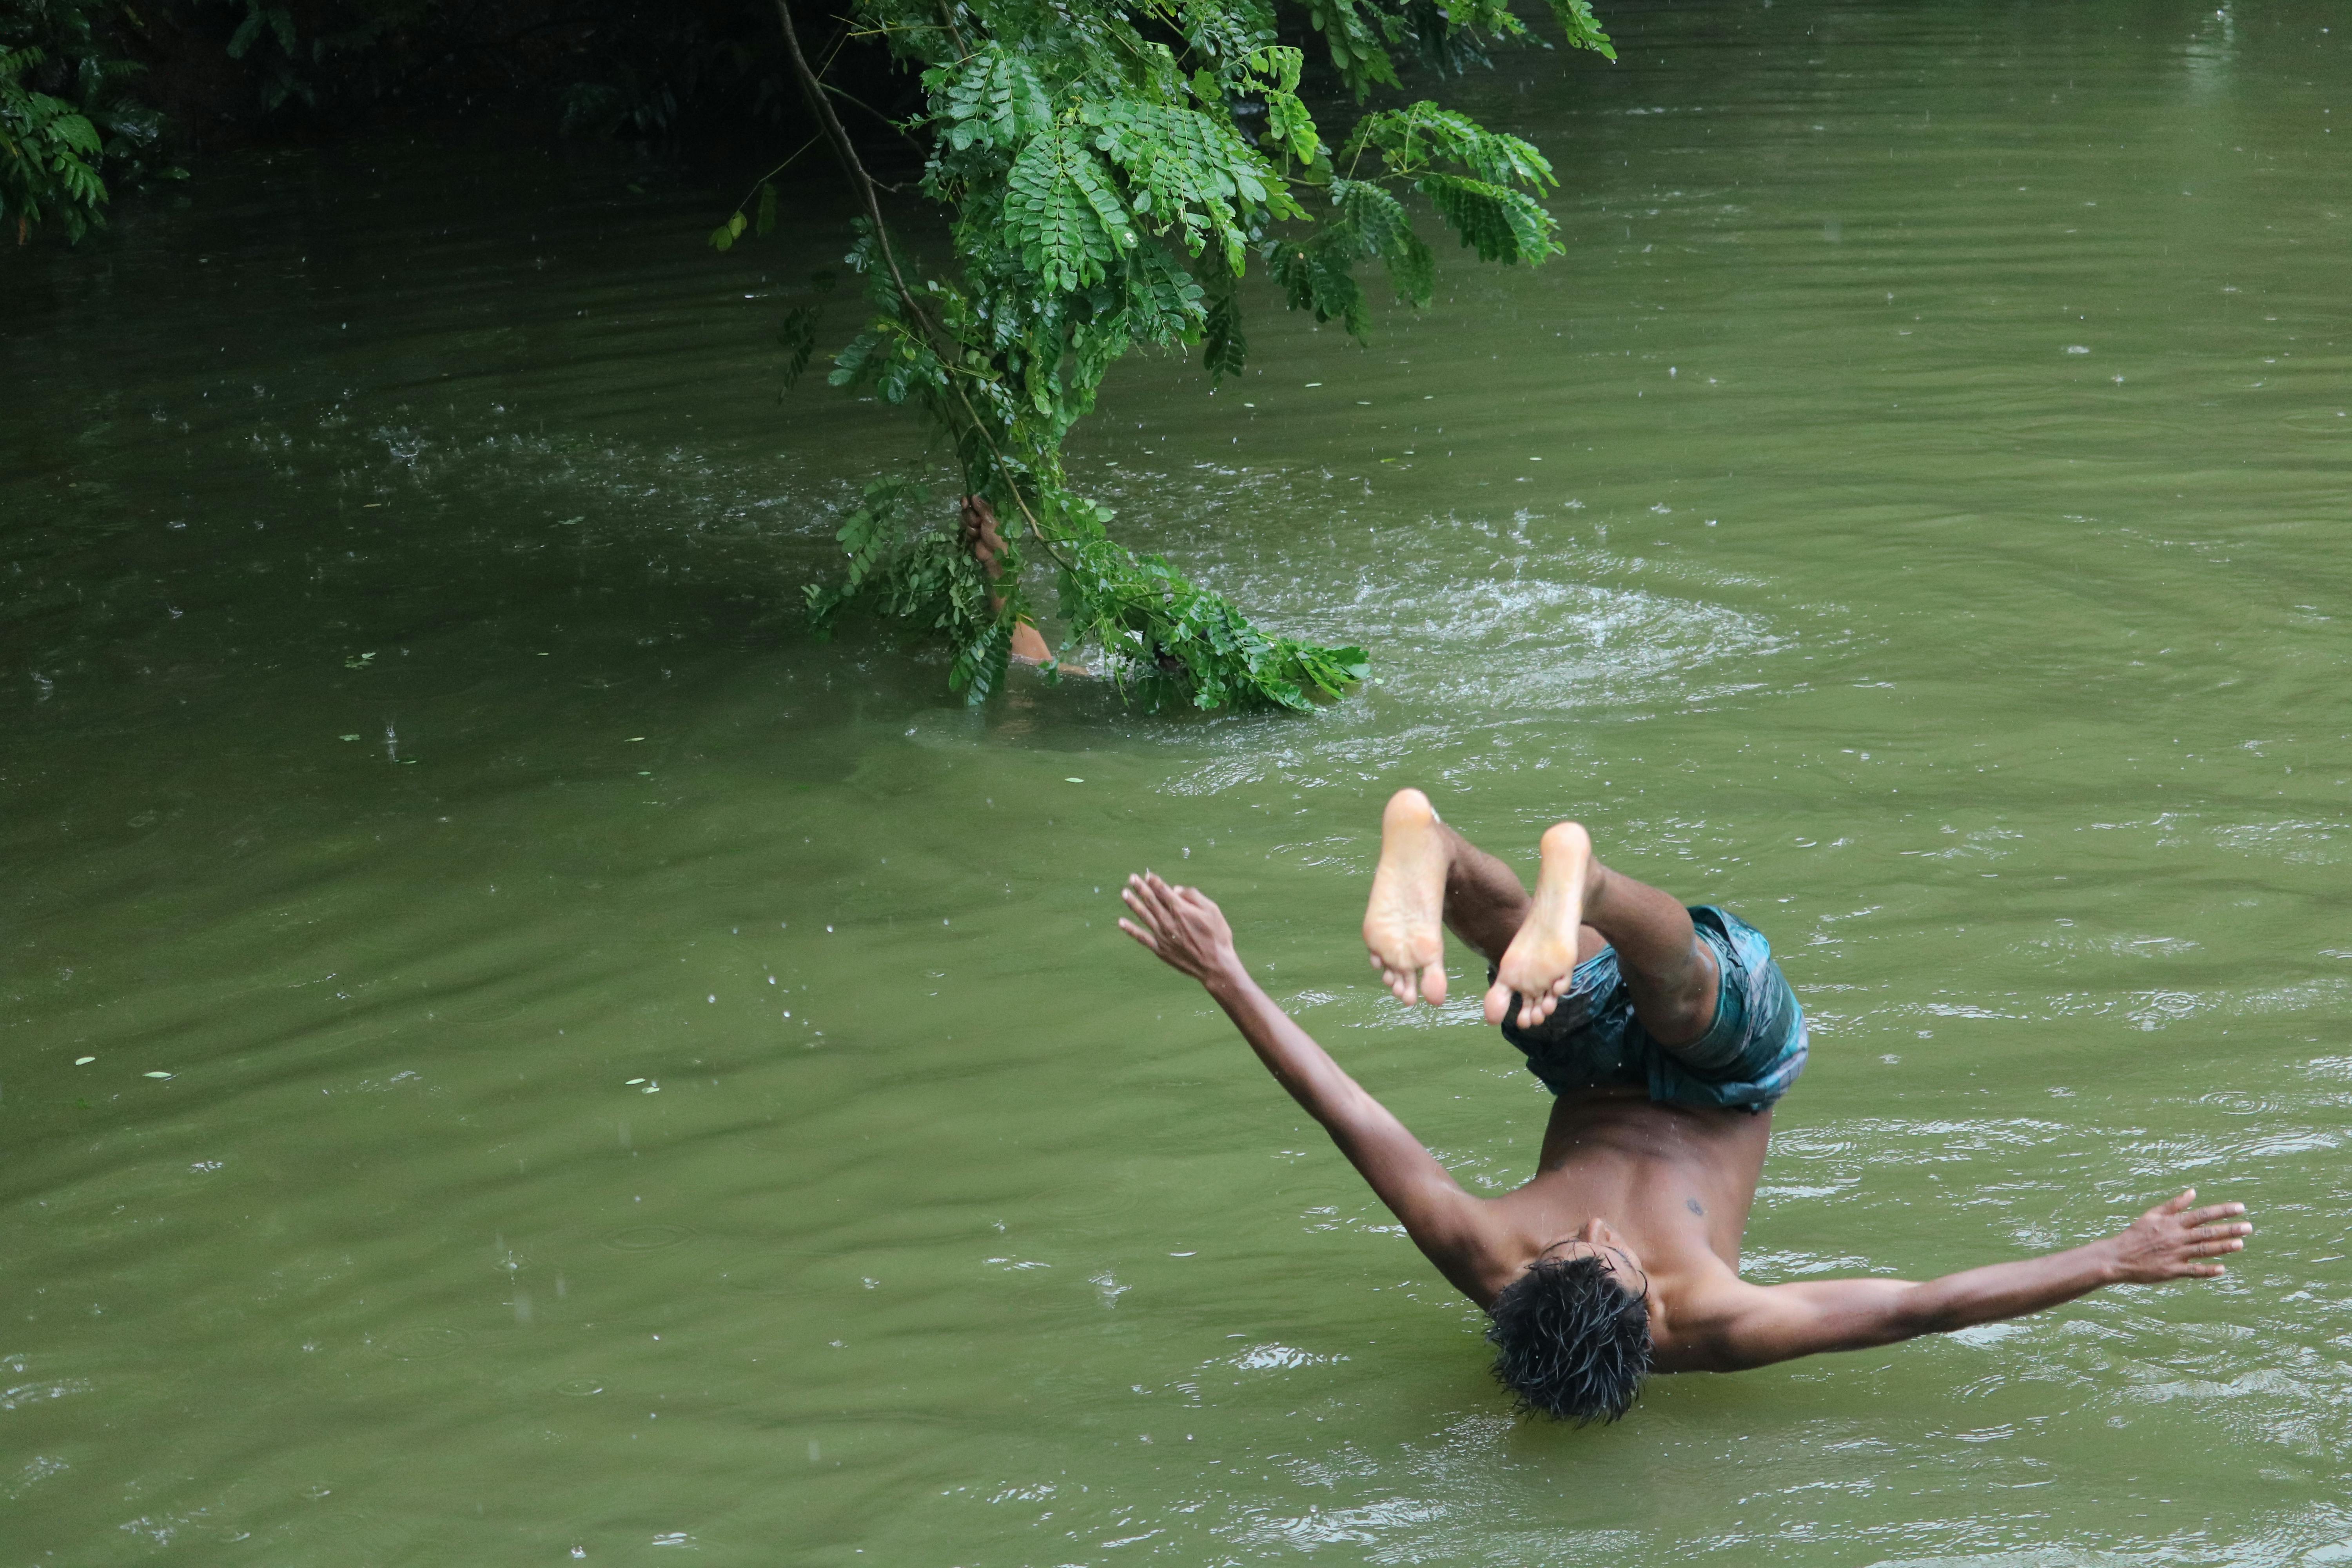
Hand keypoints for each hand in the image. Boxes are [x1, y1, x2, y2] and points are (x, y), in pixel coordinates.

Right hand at [959, 494, 1006, 566]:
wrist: (994, 556)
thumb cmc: (997, 536)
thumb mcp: (991, 520)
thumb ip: (982, 508)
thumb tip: (974, 495)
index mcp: (990, 512)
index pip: (977, 502)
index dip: (969, 501)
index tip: (964, 501)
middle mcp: (983, 517)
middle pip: (968, 511)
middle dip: (971, 517)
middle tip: (977, 523)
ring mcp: (977, 526)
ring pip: (965, 521)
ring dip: (971, 527)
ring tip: (978, 534)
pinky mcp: (972, 535)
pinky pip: (965, 530)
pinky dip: (969, 535)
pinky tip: (975, 539)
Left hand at [1119, 872, 1240, 985]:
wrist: (1215, 965)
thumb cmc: (1217, 936)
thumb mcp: (1212, 910)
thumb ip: (1193, 896)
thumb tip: (1175, 889)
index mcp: (1181, 910)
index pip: (1163, 891)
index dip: (1154, 882)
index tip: (1148, 875)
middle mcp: (1168, 921)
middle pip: (1151, 901)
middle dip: (1141, 888)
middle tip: (1131, 878)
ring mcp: (1162, 935)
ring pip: (1144, 915)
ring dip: (1133, 903)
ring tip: (1124, 893)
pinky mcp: (1160, 949)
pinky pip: (1142, 937)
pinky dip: (1131, 929)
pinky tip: (1121, 922)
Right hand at [2105, 1190, 2250, 1281]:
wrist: (2118, 1256)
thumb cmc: (2136, 1234)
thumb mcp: (2152, 1214)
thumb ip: (2174, 1204)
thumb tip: (2193, 1192)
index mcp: (2172, 1223)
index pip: (2202, 1214)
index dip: (2222, 1211)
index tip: (2240, 1208)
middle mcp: (2176, 1237)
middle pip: (2207, 1232)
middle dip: (2229, 1229)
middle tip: (2249, 1227)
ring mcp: (2175, 1255)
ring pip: (2203, 1250)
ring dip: (2223, 1247)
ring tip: (2240, 1244)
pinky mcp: (2172, 1271)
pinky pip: (2193, 1271)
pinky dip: (2207, 1270)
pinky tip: (2222, 1269)